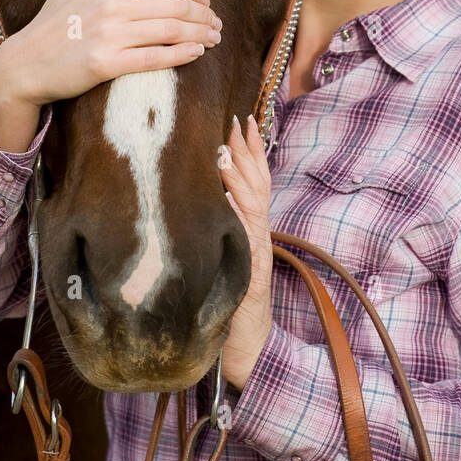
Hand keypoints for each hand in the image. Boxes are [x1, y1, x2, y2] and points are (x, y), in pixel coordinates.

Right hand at [0, 0, 221, 149]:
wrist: (25, 62)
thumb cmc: (55, 16)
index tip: (205, 1)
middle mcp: (111, 4)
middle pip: (176, 5)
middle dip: (204, 15)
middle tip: (217, 24)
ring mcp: (108, 34)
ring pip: (170, 31)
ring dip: (201, 35)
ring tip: (214, 39)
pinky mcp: (105, 63)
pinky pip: (154, 58)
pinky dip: (182, 55)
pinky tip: (197, 52)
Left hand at [219, 113, 273, 391]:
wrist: (246, 339)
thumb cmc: (227, 294)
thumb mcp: (224, 251)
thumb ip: (220, 222)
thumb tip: (202, 191)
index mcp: (252, 225)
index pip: (254, 180)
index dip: (250, 150)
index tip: (242, 121)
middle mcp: (259, 232)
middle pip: (258, 184)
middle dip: (248, 152)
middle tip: (237, 123)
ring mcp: (257, 250)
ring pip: (254, 206)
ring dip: (242, 176)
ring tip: (229, 150)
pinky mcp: (252, 271)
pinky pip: (245, 238)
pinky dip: (238, 215)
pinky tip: (226, 196)